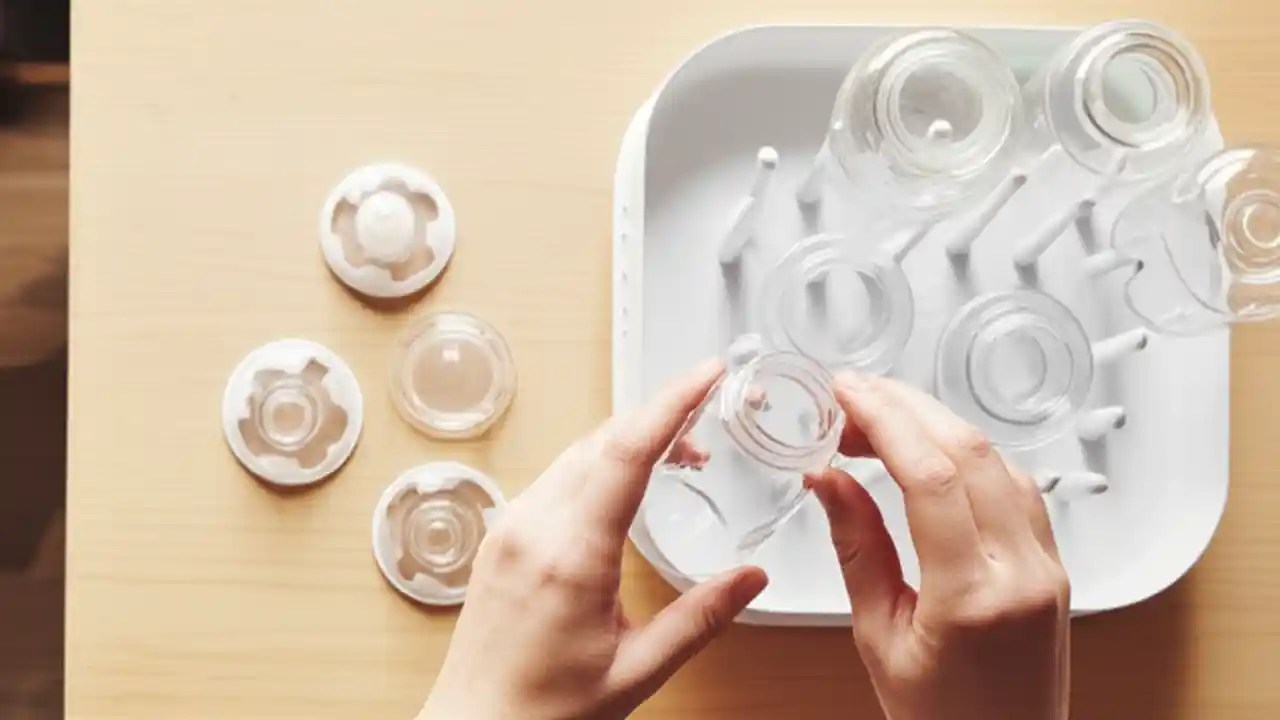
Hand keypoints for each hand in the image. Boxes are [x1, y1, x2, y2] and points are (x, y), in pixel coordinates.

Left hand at [419, 360, 767, 719]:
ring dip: (630, 440)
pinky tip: (625, 481)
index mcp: (570, 554)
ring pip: (578, 452)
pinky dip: (600, 462)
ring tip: (682, 453)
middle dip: (661, 417)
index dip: (672, 402)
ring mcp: (510, 526)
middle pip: (604, 440)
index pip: (627, 451)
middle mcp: (532, 526)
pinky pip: (556, 476)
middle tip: (711, 418)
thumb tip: (752, 577)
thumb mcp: (638, 670)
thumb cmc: (545, 711)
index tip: (706, 373)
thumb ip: (700, 618)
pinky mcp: (502, 535)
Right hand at [807, 372, 1069, 719]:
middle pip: (970, 452)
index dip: (885, 419)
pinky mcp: (1055, 566)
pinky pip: (1018, 487)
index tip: (847, 392)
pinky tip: (934, 452)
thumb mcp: (878, 637)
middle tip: (854, 396)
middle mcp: (1022, 574)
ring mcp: (1047, 567)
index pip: (932, 476)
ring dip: (938, 426)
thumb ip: (857, 548)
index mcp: (971, 597)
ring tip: (881, 421)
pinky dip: (971, 455)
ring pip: (999, 460)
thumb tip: (829, 479)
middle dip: (907, 407)